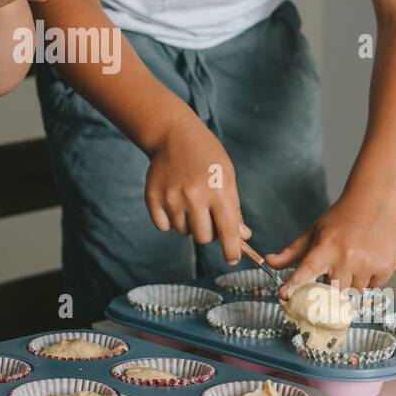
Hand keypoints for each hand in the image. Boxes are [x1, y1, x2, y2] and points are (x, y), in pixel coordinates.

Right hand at [145, 118, 251, 264]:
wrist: (173, 135)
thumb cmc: (206, 156)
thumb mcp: (227, 176)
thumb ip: (234, 208)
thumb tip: (242, 236)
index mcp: (217, 190)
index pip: (227, 231)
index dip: (231, 250)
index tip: (232, 260)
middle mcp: (193, 196)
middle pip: (203, 238)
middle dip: (209, 232)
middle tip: (207, 214)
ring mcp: (170, 198)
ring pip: (183, 232)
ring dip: (188, 223)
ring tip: (188, 200)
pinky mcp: (152, 198)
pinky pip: (164, 226)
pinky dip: (170, 220)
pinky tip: (174, 200)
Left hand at [268, 195, 395, 294]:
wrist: (376, 203)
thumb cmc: (342, 218)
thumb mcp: (315, 231)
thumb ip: (292, 251)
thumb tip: (268, 261)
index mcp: (325, 247)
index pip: (307, 268)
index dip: (295, 283)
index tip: (284, 294)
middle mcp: (346, 257)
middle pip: (333, 291)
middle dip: (331, 288)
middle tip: (335, 273)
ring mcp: (367, 263)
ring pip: (354, 292)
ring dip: (351, 283)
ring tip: (353, 262)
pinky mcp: (385, 267)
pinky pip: (373, 287)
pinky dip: (369, 280)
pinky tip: (368, 261)